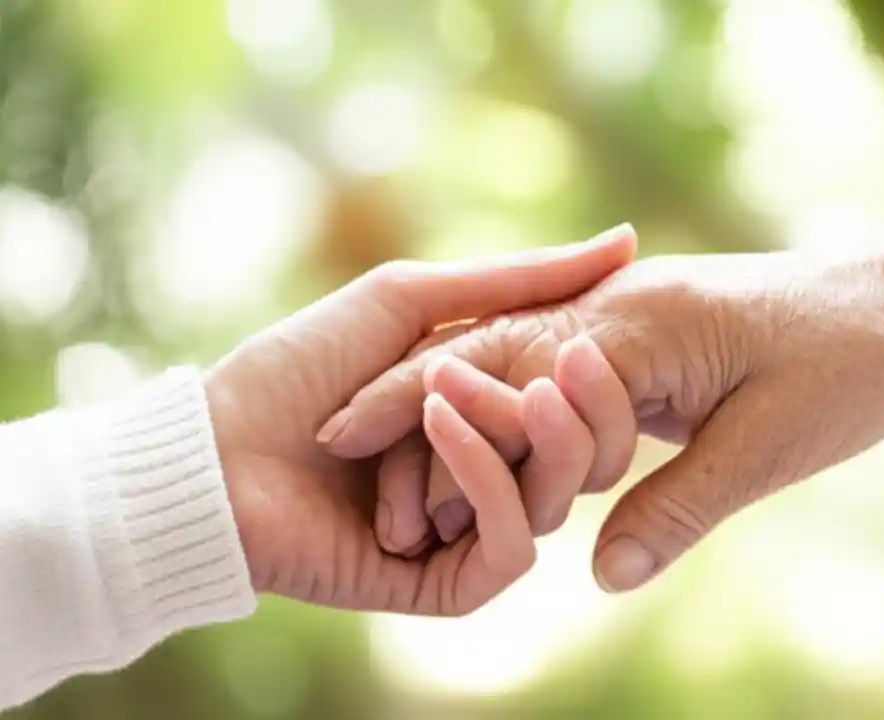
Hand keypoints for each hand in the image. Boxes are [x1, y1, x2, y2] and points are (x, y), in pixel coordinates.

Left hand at [203, 225, 634, 613]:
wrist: (214, 450)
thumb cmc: (300, 368)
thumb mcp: (415, 300)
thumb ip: (521, 279)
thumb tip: (631, 239)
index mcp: (489, 420)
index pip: (577, 405)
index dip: (597, 372)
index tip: (599, 328)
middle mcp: (488, 478)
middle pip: (580, 457)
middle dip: (584, 406)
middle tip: (574, 354)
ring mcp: (469, 534)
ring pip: (554, 500)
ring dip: (525, 437)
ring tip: (457, 384)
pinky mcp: (448, 584)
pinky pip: (511, 545)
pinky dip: (487, 482)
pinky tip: (440, 426)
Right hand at [321, 247, 883, 592]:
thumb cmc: (854, 369)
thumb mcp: (772, 447)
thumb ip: (679, 507)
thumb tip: (598, 578)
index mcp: (641, 325)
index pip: (508, 374)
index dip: (435, 424)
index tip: (373, 474)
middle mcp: (622, 311)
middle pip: (492, 356)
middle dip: (422, 413)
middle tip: (362, 479)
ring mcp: (633, 319)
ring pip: (518, 359)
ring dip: (462, 412)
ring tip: (409, 477)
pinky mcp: (649, 340)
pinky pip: (562, 370)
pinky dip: (519, 410)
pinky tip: (491, 448)